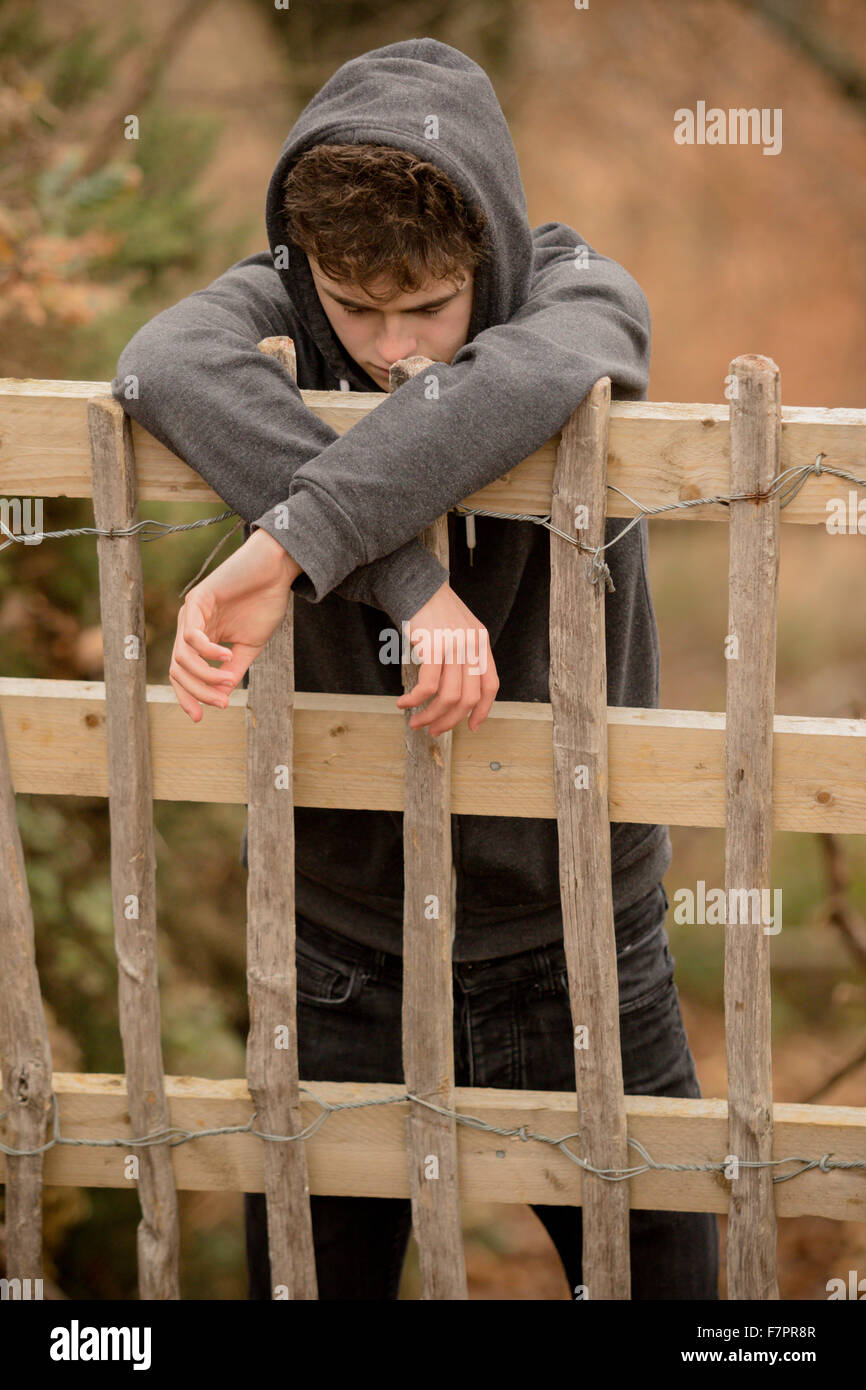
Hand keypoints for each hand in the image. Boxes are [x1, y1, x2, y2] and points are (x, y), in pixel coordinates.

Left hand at [169, 528, 300, 720]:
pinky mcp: (196, 600)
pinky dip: (209, 652)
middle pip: (178, 670)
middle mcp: (190, 627)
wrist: (275, 569)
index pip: (183, 674)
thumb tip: (219, 697)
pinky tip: (228, 656)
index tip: (200, 717)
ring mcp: (190, 613)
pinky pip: (192, 636)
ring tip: (229, 680)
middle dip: (196, 692)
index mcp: (201, 639)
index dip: (188, 697)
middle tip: (220, 704)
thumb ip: (232, 670)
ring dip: (206, 676)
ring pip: (183, 657)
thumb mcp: (249, 646)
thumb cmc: (264, 603)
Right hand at [395, 582, 498, 735]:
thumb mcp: (458, 629)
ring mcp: (454, 645)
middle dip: (450, 720)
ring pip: (449, 696)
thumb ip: (462, 654)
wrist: (413, 583)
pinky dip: (415, 700)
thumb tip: (455, 692)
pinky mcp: (433, 646)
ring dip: (431, 715)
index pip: (490, 685)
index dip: (482, 710)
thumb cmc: (430, 608)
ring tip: (416, 722)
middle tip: (434, 730)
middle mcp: (472, 645)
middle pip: (469, 697)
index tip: (471, 726)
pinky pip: (427, 686)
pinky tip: (404, 703)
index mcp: (481, 642)